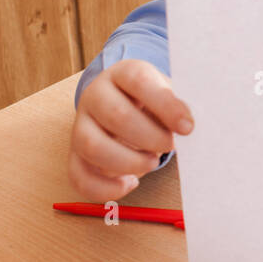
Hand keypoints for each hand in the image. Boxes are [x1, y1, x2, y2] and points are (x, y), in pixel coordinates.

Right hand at [68, 59, 193, 201]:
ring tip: (151, 163)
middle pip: (116, 115)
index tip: (188, 128)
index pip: (140, 81)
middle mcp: (95, 95)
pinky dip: (105, 188)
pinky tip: (130, 183)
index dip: (166, 105)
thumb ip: (177, 107)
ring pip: (92, 146)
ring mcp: (81, 124)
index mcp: (123, 73)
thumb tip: (187, 127)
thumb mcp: (167, 93)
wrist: (123, 104)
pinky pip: (79, 176)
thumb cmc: (151, 101)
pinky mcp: (74, 153)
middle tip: (169, 146)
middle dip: (149, 137)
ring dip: (127, 162)